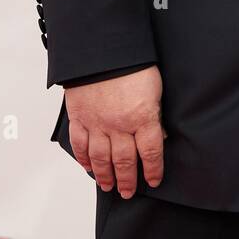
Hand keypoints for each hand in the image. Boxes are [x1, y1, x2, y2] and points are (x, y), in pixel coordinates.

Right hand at [64, 65, 165, 197]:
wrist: (102, 47)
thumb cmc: (131, 61)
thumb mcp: (155, 87)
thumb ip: (155, 112)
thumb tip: (159, 133)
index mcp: (143, 117)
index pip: (151, 152)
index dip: (154, 169)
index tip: (153, 180)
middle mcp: (119, 125)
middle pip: (125, 161)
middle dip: (128, 180)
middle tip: (127, 192)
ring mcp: (97, 123)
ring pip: (101, 159)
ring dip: (105, 175)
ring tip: (108, 185)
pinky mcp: (79, 117)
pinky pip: (80, 144)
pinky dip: (83, 158)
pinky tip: (87, 166)